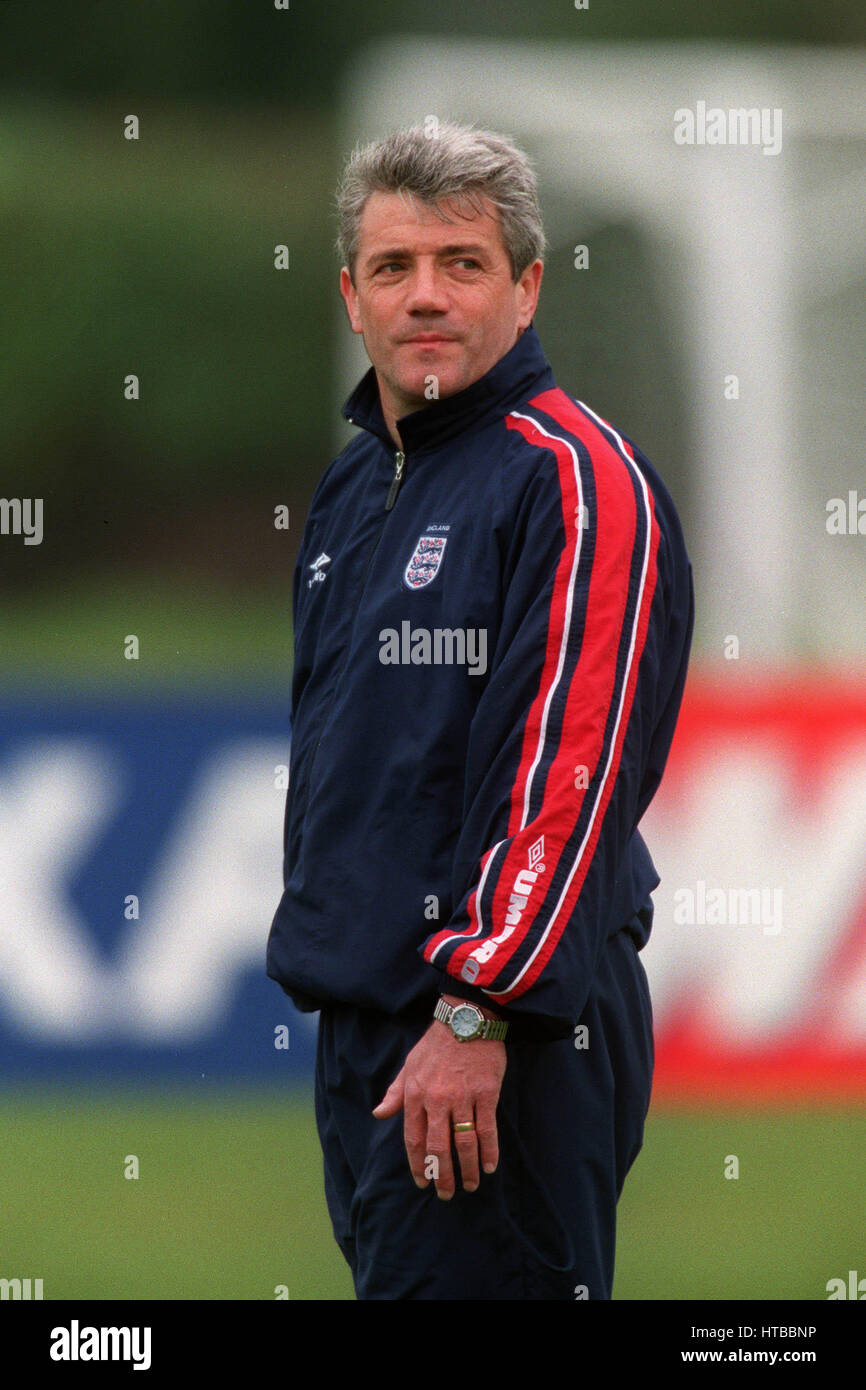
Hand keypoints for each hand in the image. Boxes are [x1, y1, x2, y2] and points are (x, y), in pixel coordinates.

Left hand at [372, 1007, 506, 1198]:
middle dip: (441, 1175)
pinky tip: (490, 1167)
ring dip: (467, 1170)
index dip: (417, 1164)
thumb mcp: (409, 1065)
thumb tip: (378, 1114)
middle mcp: (437, 1100)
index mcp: (416, 1095)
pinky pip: (487, 1129)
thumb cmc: (435, 1044)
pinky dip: (489, 1152)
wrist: (466, 1019)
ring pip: (463, 1143)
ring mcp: (463, 1098)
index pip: (413, 1139)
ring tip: (470, 1186)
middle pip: (438, 1148)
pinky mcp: (486, 1093)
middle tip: (445, 1194)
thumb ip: (395, 1093)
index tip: (422, 1181)